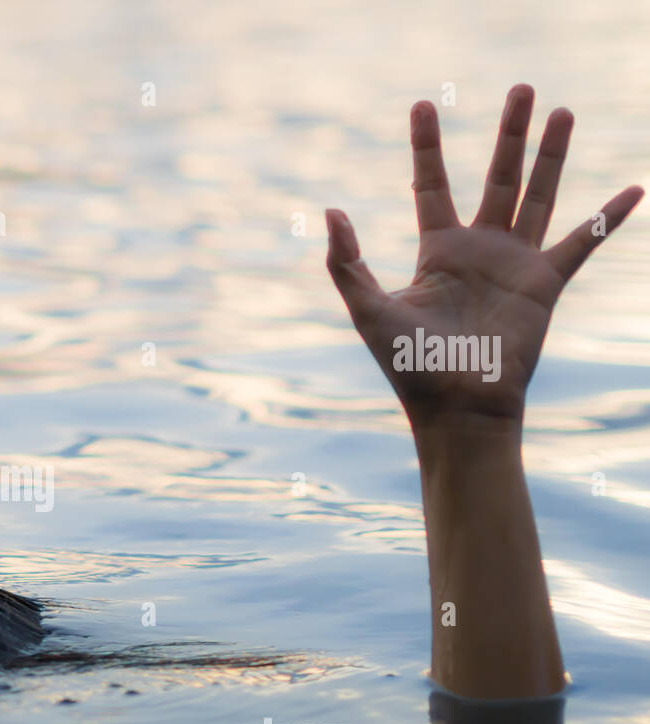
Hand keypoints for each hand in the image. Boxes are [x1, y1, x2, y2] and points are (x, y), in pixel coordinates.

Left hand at [326, 84, 641, 431]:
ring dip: (551, 155)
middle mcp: (479, 251)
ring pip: (538, 195)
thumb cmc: (408, 366)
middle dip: (509, 134)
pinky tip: (632, 190)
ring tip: (563, 111)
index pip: (430, 185)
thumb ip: (347, 262)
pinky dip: (607, 220)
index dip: (426, 146)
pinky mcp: (544, 285)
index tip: (422, 105)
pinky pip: (581, 244)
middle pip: (497, 178)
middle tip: (522, 88)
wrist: (455, 407)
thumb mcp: (368, 310)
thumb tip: (331, 211)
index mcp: (437, 253)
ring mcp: (514, 265)